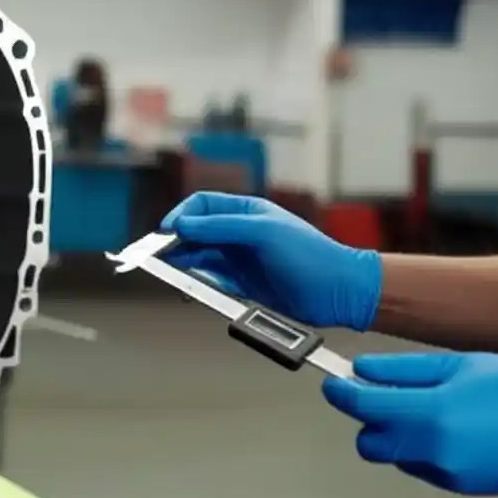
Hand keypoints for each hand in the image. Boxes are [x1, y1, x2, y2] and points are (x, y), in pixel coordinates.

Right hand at [160, 192, 380, 329]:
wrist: (338, 292)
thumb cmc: (309, 256)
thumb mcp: (263, 232)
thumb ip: (221, 227)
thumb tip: (184, 224)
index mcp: (246, 211)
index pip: (202, 205)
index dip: (182, 215)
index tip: (168, 231)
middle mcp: (240, 233)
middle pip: (196, 233)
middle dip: (177, 242)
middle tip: (159, 256)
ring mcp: (240, 260)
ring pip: (200, 258)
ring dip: (184, 265)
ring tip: (172, 274)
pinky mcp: (242, 285)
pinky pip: (211, 281)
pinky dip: (198, 284)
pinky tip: (191, 289)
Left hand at [324, 353, 497, 494]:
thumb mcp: (461, 365)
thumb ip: (403, 370)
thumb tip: (362, 370)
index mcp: (432, 412)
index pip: (361, 407)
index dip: (340, 393)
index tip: (333, 384)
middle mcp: (433, 448)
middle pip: (368, 441)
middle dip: (369, 420)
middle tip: (387, 397)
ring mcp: (445, 471)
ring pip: (393, 455)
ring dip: (397, 435)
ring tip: (435, 410)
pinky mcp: (457, 485)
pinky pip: (421, 465)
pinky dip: (424, 449)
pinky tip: (455, 430)